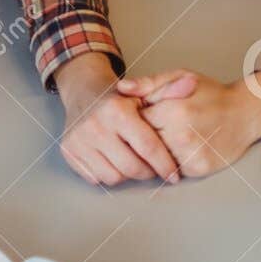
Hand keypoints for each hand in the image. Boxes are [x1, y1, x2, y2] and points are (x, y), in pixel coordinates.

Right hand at [52, 54, 193, 186]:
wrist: (83, 93)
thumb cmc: (118, 98)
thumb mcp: (144, 91)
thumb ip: (170, 89)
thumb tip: (192, 83)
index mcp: (116, 110)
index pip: (148, 147)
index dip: (165, 165)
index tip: (174, 175)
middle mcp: (95, 126)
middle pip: (132, 167)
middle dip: (148, 172)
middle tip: (154, 168)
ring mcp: (78, 140)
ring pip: (114, 177)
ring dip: (128, 175)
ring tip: (133, 161)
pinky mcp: (68, 152)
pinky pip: (96, 178)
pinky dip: (108, 174)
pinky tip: (115, 161)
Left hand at [116, 69, 260, 177]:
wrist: (245, 113)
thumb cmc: (212, 93)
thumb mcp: (180, 77)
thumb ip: (149, 83)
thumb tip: (121, 88)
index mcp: (174, 110)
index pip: (137, 120)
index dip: (139, 116)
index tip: (146, 111)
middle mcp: (182, 135)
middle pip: (144, 141)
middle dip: (146, 133)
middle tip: (161, 123)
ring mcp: (191, 155)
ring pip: (155, 157)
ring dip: (157, 148)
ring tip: (171, 133)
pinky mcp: (198, 169)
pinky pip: (171, 167)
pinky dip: (171, 158)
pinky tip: (181, 145)